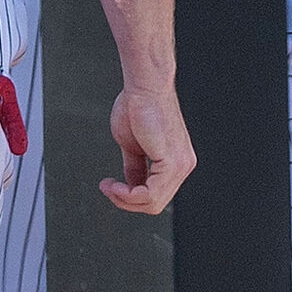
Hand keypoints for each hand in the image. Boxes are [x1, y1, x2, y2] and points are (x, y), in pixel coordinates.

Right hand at [101, 86, 194, 213]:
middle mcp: (183, 165)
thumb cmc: (138, 106)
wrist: (144, 87)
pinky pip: (149, 194)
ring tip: (109, 186)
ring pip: (152, 203)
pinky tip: (115, 185)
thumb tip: (129, 185)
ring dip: (124, 199)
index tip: (110, 187)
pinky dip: (127, 195)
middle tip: (108, 189)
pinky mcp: (172, 162)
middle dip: (125, 201)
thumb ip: (135, 167)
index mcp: (176, 161)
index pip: (156, 194)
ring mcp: (180, 165)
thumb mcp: (133, 146)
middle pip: (155, 204)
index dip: (129, 197)